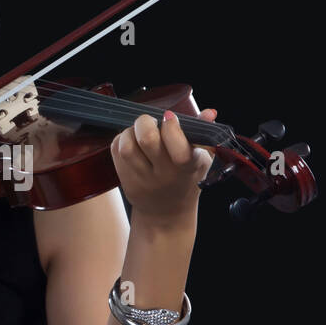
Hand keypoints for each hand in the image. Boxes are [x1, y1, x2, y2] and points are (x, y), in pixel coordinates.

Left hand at [110, 107, 217, 227]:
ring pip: (127, 146)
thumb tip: (209, 113)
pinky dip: (122, 139)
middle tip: (151, 123)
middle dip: (146, 122)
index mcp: (187, 167)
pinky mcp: (125, 180)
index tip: (170, 118)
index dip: (172, 126)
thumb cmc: (186, 178)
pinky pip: (116, 150)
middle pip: (147, 140)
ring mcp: (142, 179)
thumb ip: (204, 133)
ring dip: (131, 131)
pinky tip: (133, 142)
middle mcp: (163, 175)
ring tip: (139, 132)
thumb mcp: (201, 158)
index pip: (178, 146)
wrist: (166, 212)